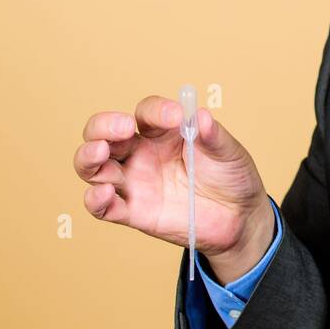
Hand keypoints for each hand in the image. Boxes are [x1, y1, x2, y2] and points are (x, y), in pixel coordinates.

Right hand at [72, 96, 274, 279]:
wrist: (241, 217)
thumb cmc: (231, 177)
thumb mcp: (229, 152)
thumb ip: (214, 135)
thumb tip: (201, 116)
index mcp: (163, 133)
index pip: (146, 113)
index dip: (156, 111)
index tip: (175, 116)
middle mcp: (141, 153)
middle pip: (104, 133)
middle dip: (104, 126)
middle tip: (123, 128)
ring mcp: (134, 182)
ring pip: (94, 167)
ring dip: (88, 157)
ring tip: (101, 152)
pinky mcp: (134, 212)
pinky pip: (104, 207)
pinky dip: (95, 200)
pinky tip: (103, 193)